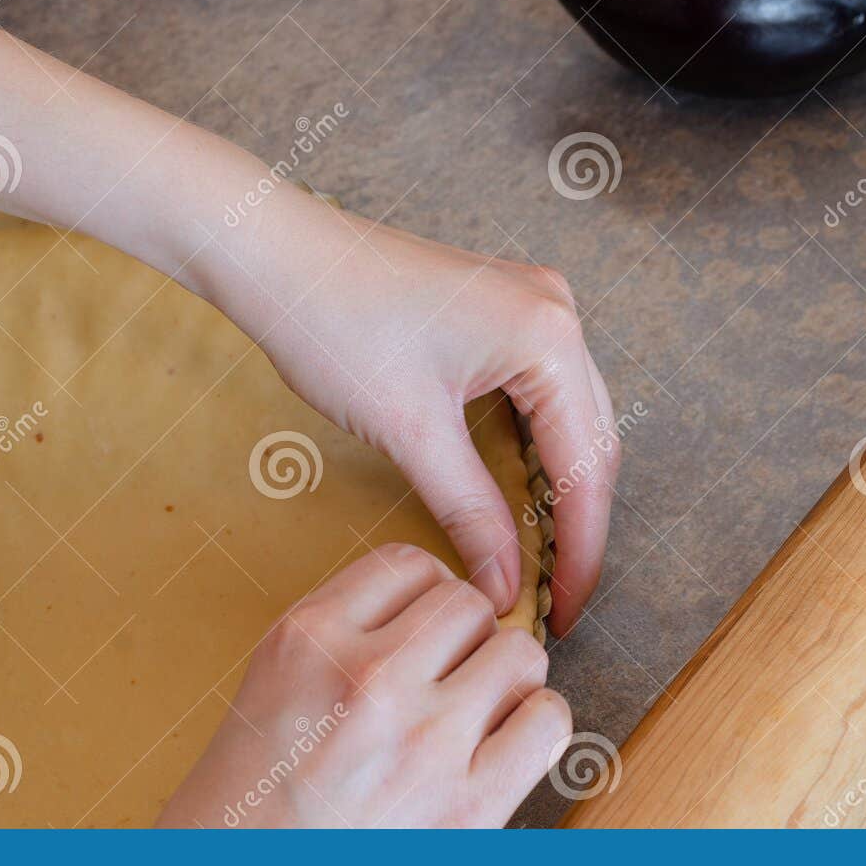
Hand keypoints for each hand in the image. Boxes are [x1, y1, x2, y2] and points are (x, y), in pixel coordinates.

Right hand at [157, 544, 571, 827]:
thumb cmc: (252, 802)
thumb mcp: (274, 681)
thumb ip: (347, 631)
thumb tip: (435, 608)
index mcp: (310, 638)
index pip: (408, 564)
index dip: (424, 597)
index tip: (419, 630)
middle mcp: (368, 676)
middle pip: (468, 603)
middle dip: (465, 638)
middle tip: (443, 680)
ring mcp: (424, 739)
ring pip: (518, 652)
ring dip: (505, 678)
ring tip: (474, 713)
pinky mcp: (469, 804)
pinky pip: (547, 720)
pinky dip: (535, 727)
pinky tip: (503, 746)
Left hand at [202, 188, 618, 635]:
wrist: (275, 254)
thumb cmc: (333, 321)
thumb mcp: (409, 432)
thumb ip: (469, 512)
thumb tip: (504, 584)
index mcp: (548, 336)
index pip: (586, 465)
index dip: (579, 550)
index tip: (565, 612)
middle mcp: (556, 311)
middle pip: (590, 442)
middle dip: (576, 525)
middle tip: (557, 598)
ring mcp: (532, 304)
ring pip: (569, 419)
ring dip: (557, 488)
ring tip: (540, 558)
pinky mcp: (501, 309)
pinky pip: (539, 393)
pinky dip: (532, 448)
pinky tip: (516, 494)